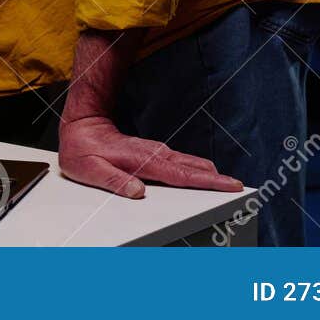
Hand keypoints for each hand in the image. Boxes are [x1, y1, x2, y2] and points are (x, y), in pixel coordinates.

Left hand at [58, 29, 243, 197]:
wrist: (81, 127)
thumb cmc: (83, 151)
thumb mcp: (90, 170)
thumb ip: (114, 182)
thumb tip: (138, 192)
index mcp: (143, 161)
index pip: (182, 175)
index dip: (208, 181)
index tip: (230, 184)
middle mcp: (154, 154)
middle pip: (193, 168)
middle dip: (216, 179)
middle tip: (238, 189)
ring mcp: (155, 152)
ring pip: (189, 163)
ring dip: (209, 174)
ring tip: (228, 185)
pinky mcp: (154, 153)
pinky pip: (181, 163)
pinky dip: (197, 170)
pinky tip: (205, 176)